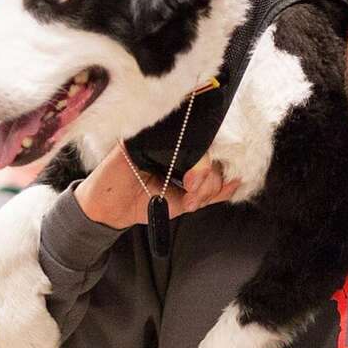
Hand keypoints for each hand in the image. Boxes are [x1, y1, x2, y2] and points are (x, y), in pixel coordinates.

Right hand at [75, 144, 240, 229]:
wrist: (109, 208)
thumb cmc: (144, 201)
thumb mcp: (182, 202)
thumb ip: (208, 194)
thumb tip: (237, 181)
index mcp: (185, 154)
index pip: (214, 158)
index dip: (218, 177)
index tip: (205, 196)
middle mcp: (176, 143)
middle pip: (210, 151)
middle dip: (210, 179)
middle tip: (193, 196)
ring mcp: (160, 138)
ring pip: (197, 147)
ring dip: (201, 174)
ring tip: (187, 191)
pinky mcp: (144, 139)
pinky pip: (173, 144)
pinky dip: (185, 165)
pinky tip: (186, 180)